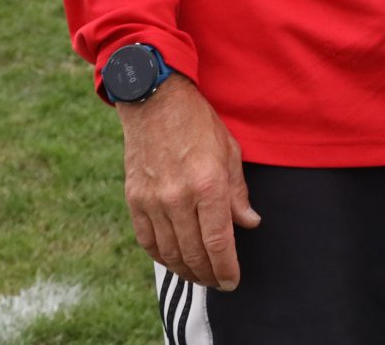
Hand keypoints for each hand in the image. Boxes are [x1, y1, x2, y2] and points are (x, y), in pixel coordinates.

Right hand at [119, 76, 260, 290]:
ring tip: (199, 275)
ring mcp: (153, 200)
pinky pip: (147, 240)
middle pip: (194, 253)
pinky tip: (173, 260)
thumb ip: (238, 193)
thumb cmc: (198, 123)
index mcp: (208, 184)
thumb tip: (249, 223)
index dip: (227, 268)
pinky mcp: (134, 199)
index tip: (233, 281)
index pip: (219, 242)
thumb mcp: (229, 151)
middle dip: (208, 274)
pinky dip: (161, 256)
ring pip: (169, 252)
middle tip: (218, 282)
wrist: (154, 101)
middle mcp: (178, 197)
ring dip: (185, 270)